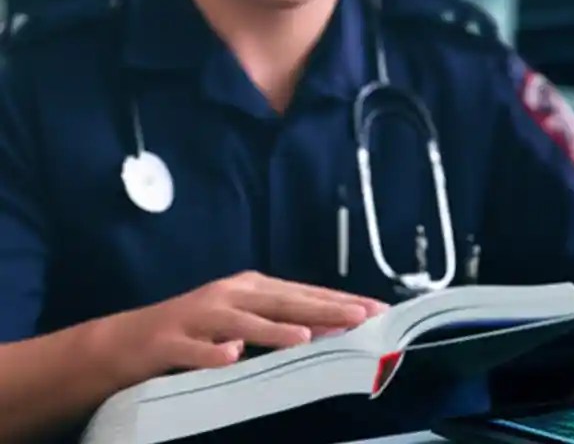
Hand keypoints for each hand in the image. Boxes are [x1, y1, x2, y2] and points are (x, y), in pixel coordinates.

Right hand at [94, 271, 387, 385]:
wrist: (124, 342)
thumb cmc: (194, 332)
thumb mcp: (240, 321)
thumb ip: (279, 322)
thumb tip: (331, 329)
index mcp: (250, 288)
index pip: (304, 293)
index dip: (340, 300)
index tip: (377, 310)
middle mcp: (228, 296)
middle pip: (283, 303)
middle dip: (323, 310)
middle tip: (360, 318)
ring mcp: (198, 318)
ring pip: (242, 323)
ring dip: (274, 330)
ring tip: (306, 337)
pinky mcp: (169, 342)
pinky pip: (194, 350)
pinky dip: (212, 353)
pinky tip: (231, 357)